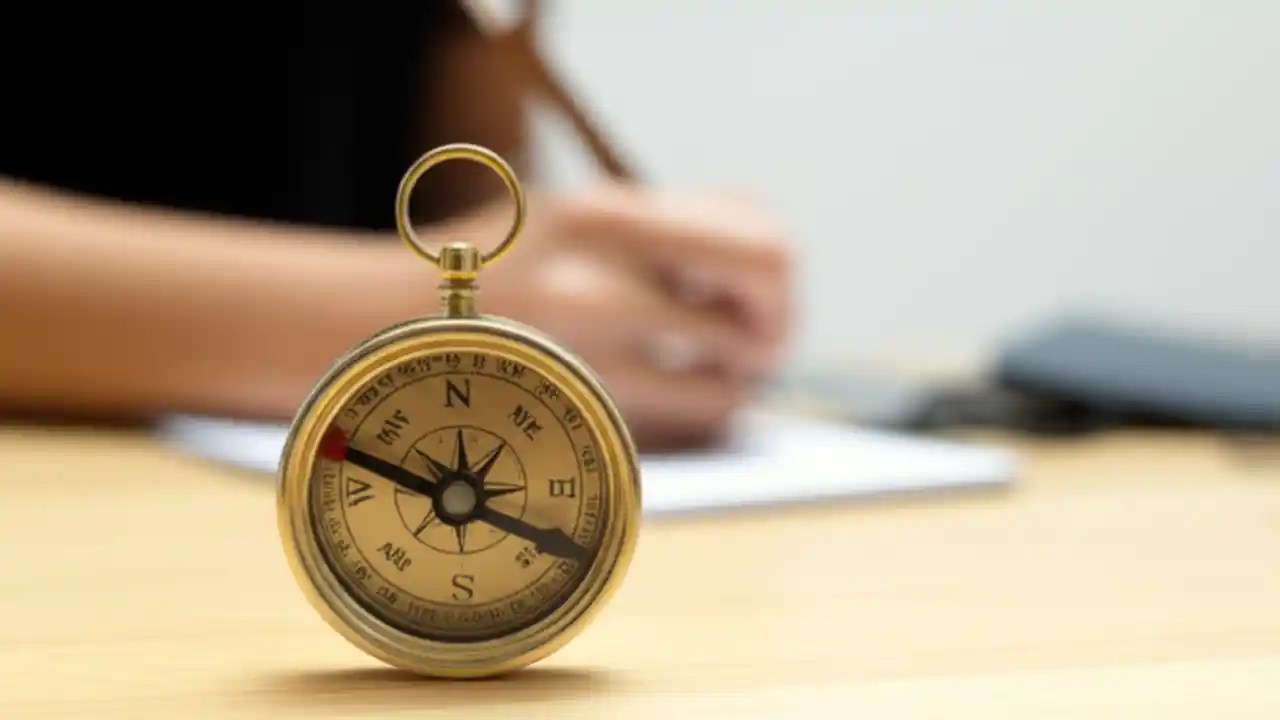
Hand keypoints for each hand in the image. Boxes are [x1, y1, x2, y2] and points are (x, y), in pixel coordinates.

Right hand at [435, 182, 793, 450]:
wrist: (369, 335)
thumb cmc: (481, 283)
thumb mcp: (562, 225)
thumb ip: (649, 236)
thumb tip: (757, 269)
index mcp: (603, 210)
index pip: (751, 222)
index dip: (774, 268)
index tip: (755, 296)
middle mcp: (602, 262)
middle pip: (769, 270)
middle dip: (778, 316)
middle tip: (761, 346)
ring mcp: (587, 337)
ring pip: (736, 356)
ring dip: (740, 374)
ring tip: (717, 378)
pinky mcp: (574, 401)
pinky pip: (692, 408)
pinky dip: (706, 408)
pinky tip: (682, 401)